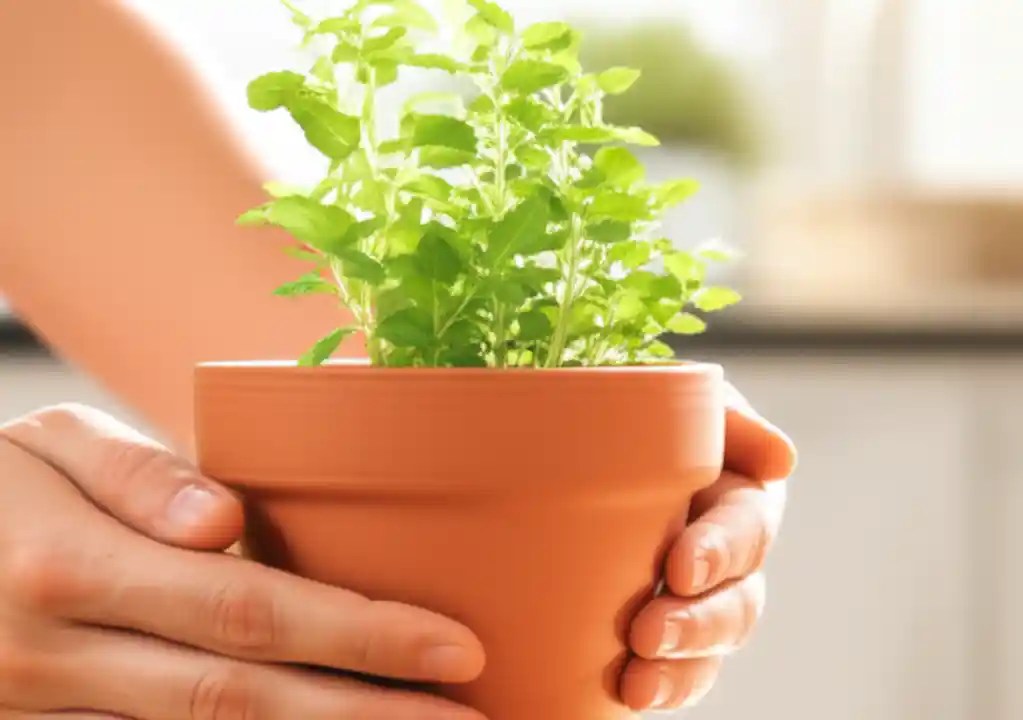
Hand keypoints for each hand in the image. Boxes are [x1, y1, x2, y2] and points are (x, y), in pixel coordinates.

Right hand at [0, 404, 485, 719]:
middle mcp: (62, 655)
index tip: (457, 647)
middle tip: (470, 715)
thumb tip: (222, 522)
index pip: (247, 611)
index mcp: (73, 568)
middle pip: (242, 699)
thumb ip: (135, 476)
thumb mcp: (45, 446)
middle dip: (367, 713)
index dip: (360, 636)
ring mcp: (48, 713)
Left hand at [622, 384, 795, 710]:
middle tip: (646, 632)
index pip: (748, 525)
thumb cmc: (619, 409)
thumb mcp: (669, 393)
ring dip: (682, 666)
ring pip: (713, 646)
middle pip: (739, 600)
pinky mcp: (661, 635)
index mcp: (736, 491)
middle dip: (699, 622)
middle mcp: (726, 552)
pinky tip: (632, 694)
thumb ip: (723, 415)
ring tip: (636, 681)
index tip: (681, 567)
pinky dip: (665, 688)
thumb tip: (782, 459)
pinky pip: (680, 676)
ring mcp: (697, 599)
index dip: (722, 550)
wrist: (556, 443)